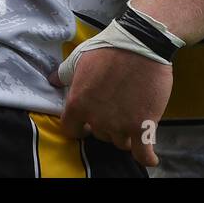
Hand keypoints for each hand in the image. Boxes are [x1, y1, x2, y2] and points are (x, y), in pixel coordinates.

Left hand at [50, 46, 171, 167]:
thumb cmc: (108, 48)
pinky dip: (147, 158)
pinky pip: (143, 152)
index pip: (71, 129)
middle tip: (117, 111)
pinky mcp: (143, 125)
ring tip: (133, 123)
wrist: (141, 42)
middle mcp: (96, 119)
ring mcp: (120, 124)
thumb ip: (64, 73)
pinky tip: (151, 159)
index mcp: (77, 104)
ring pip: (120, 142)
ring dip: (126, 134)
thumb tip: (52, 81)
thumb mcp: (79, 57)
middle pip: (100, 134)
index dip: (80, 127)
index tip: (87, 124)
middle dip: (107, 125)